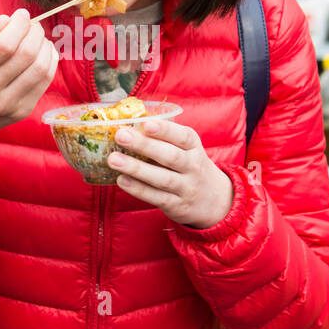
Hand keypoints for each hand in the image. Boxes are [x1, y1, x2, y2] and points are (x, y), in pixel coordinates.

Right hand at [0, 7, 58, 142]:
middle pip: (25, 56)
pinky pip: (44, 82)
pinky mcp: (21, 112)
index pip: (3, 46)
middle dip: (35, 33)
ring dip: (45, 47)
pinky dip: (50, 62)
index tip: (22, 15)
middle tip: (33, 25)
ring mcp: (6, 105)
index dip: (19, 26)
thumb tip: (9, 20)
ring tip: (39, 38)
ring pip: (39, 69)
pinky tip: (44, 53)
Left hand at [108, 121, 233, 229]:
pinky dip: (138, 189)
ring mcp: (186, 188)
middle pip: (170, 156)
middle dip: (144, 145)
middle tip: (121, 136)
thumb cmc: (190, 167)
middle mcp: (193, 167)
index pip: (184, 137)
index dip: (166, 130)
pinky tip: (121, 179)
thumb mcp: (188, 150)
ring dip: (136, 168)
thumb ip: (166, 138)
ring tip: (113, 159)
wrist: (214, 201)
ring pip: (162, 178)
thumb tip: (130, 123)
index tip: (146, 124)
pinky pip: (156, 197)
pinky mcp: (177, 206)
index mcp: (194, 148)